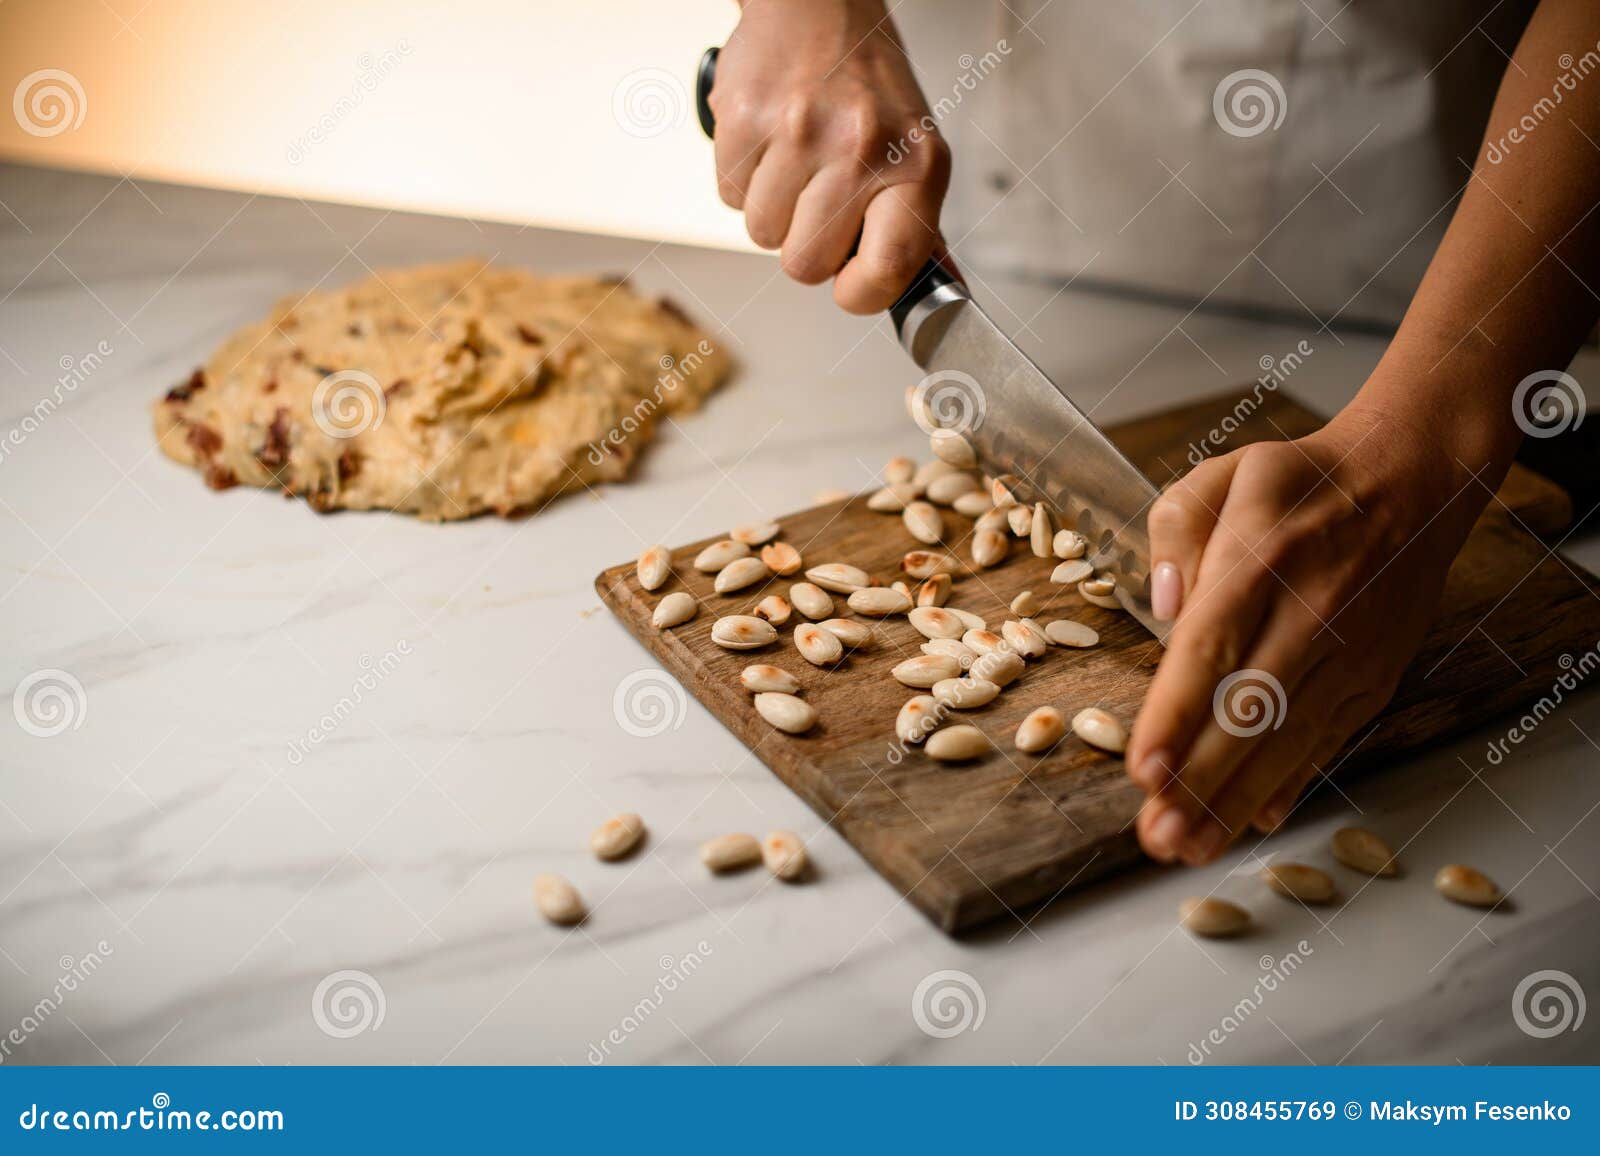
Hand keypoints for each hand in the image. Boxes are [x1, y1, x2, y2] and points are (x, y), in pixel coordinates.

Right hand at [710, 0, 949, 312]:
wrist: (819, 4)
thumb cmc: (868, 86)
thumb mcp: (914, 151)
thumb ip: (917, 226)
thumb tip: (941, 293)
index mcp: (917, 165)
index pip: (888, 270)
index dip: (858, 293)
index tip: (849, 284)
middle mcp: (861, 148)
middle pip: (805, 265)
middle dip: (803, 245)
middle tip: (817, 201)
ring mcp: (800, 133)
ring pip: (761, 234)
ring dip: (771, 211)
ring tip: (795, 163)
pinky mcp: (746, 118)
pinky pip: (728, 195)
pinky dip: (742, 180)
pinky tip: (768, 143)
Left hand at [1126, 408, 1486, 864]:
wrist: (1413, 482)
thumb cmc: (1302, 483)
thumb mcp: (1223, 474)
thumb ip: (1176, 529)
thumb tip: (1163, 603)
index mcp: (1262, 559)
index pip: (1212, 649)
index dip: (1178, 717)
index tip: (1145, 769)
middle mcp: (1310, 613)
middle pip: (1250, 712)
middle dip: (1201, 783)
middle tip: (1156, 835)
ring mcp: (1349, 654)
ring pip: (1288, 741)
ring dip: (1236, 801)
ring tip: (1188, 846)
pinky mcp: (1374, 679)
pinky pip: (1328, 742)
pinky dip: (1289, 785)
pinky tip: (1252, 822)